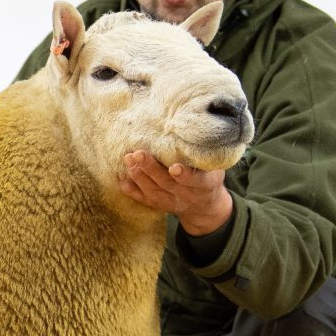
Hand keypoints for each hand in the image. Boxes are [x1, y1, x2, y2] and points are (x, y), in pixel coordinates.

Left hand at [118, 151, 232, 236]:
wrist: (204, 206)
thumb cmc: (209, 176)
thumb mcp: (215, 167)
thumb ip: (205, 154)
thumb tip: (194, 130)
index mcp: (205, 185)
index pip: (195, 181)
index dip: (185, 175)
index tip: (174, 167)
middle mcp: (186, 196)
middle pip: (167, 184)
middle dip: (151, 169)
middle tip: (139, 153)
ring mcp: (170, 202)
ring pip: (152, 191)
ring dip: (138, 175)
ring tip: (128, 158)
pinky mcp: (158, 205)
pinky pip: (142, 199)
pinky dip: (131, 189)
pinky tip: (120, 177)